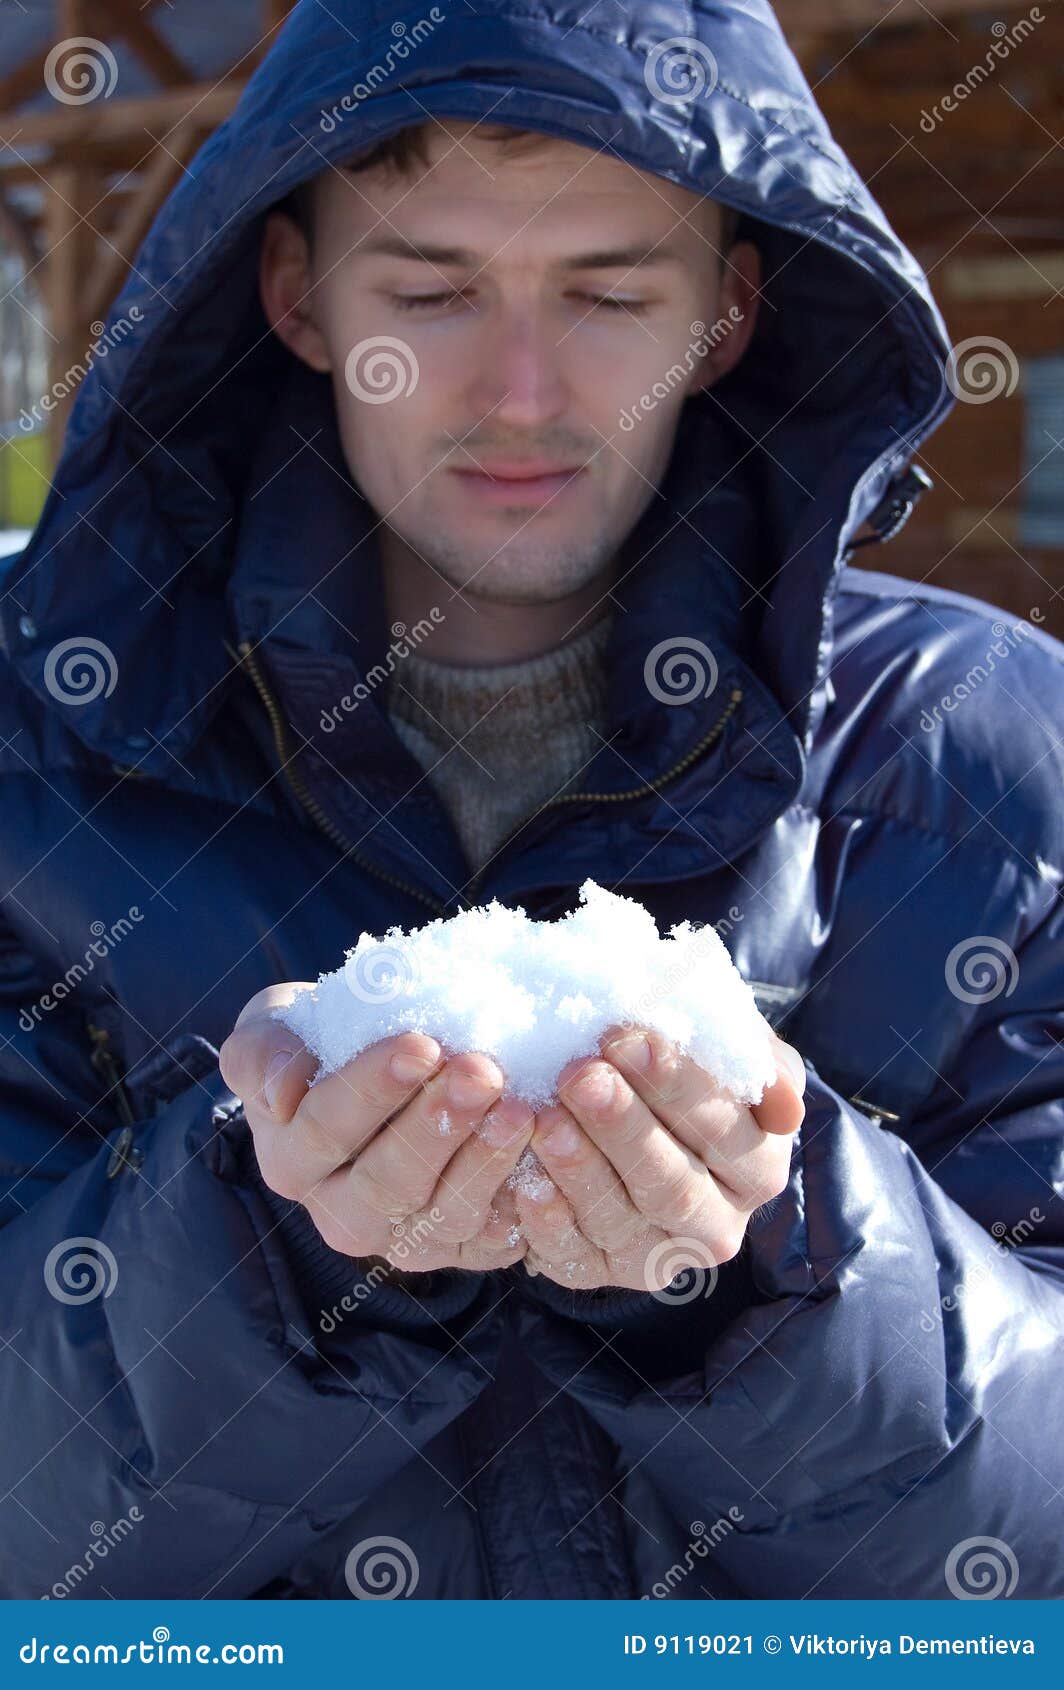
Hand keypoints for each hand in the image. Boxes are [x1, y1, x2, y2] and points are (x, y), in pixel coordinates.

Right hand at [218, 984, 533, 1272]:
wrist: (373, 1070)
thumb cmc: (319, 1041)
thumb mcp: (273, 1030)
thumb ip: (263, 1054)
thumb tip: (283, 1094)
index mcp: (291, 1162)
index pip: (326, 1128)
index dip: (371, 1090)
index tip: (420, 1044)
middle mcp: (342, 1215)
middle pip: (388, 1182)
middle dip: (437, 1126)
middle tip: (482, 1071)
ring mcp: (405, 1240)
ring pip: (445, 1216)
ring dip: (486, 1162)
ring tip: (521, 1109)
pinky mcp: (464, 1248)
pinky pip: (494, 1238)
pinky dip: (523, 1202)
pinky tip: (547, 1156)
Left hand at [509, 1025, 805, 1291]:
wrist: (634, 1114)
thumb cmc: (684, 1070)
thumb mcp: (729, 1051)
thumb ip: (758, 1064)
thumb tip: (786, 1110)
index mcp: (758, 1167)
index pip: (723, 1129)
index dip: (675, 1085)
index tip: (626, 1038)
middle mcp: (717, 1224)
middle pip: (672, 1183)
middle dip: (623, 1126)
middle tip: (579, 1075)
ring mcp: (657, 1255)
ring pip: (620, 1220)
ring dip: (579, 1169)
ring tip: (544, 1119)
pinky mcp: (598, 1271)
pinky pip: (572, 1255)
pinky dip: (547, 1220)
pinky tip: (525, 1181)